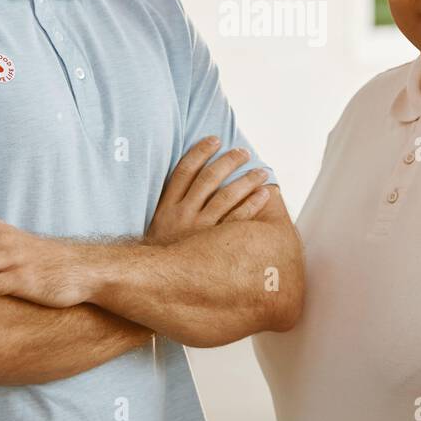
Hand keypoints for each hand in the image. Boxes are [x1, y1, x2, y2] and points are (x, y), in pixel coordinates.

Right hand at [146, 137, 271, 245]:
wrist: (157, 281)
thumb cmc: (162, 249)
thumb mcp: (159, 222)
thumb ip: (172, 201)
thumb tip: (190, 178)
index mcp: (167, 205)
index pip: (184, 170)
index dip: (200, 152)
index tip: (215, 139)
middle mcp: (183, 213)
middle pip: (208, 179)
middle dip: (228, 161)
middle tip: (244, 152)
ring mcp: (199, 229)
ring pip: (226, 196)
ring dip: (246, 180)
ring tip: (261, 172)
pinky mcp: (214, 244)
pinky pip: (237, 220)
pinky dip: (252, 205)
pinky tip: (263, 195)